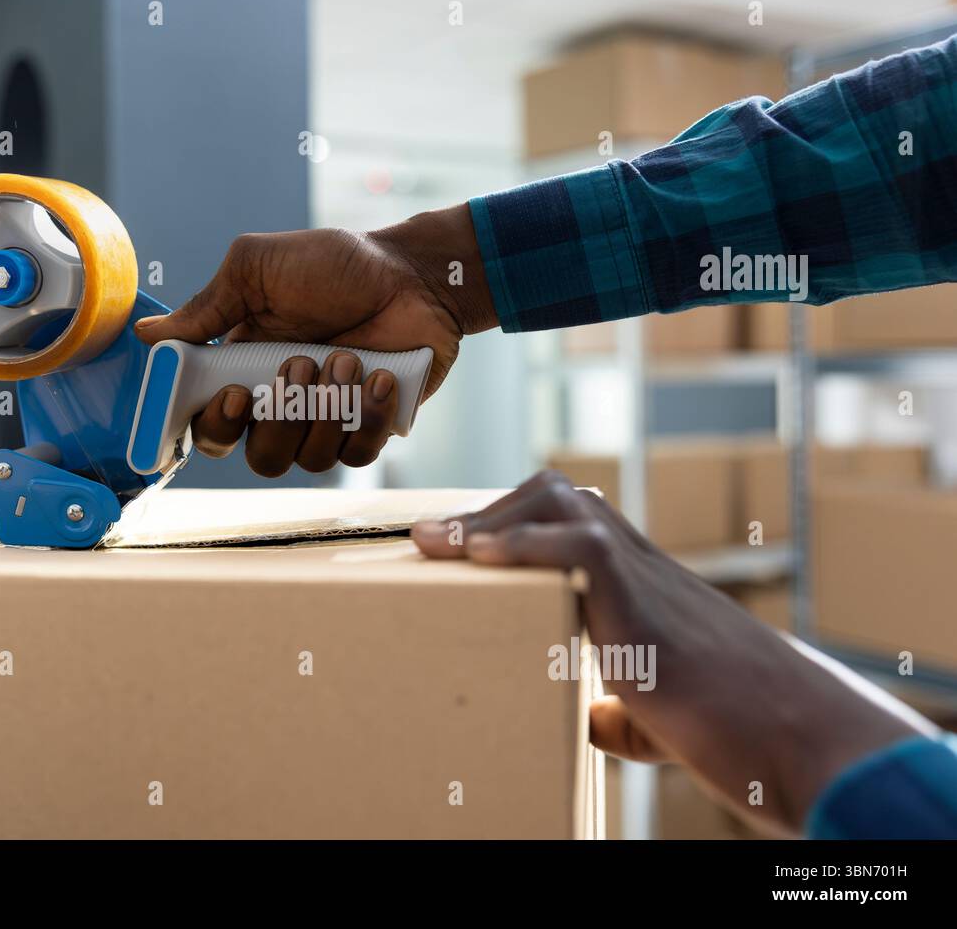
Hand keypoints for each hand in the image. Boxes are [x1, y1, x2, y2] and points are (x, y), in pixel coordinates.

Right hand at [134, 205, 495, 476]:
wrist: (411, 273)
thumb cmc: (334, 266)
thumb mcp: (258, 270)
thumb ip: (208, 306)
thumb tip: (147, 334)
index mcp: (244, 372)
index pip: (211, 427)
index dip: (215, 425)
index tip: (234, 396)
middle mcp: (282, 406)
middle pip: (259, 458)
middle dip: (279, 418)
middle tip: (300, 363)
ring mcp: (327, 422)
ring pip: (309, 461)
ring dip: (327, 410)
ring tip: (346, 358)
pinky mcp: (370, 429)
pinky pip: (358, 454)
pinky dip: (367, 416)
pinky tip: (379, 376)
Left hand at [412, 470, 933, 834]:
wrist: (802, 738)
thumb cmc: (738, 731)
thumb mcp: (662, 719)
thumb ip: (622, 711)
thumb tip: (592, 721)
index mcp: (640, 589)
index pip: (568, 529)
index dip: (509, 528)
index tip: (456, 547)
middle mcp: (641, 567)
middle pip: (559, 496)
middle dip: (489, 509)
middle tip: (431, 541)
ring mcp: (646, 576)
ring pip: (565, 502)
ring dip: (493, 517)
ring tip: (437, 543)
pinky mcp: (648, 601)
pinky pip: (581, 546)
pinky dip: (526, 543)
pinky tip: (481, 556)